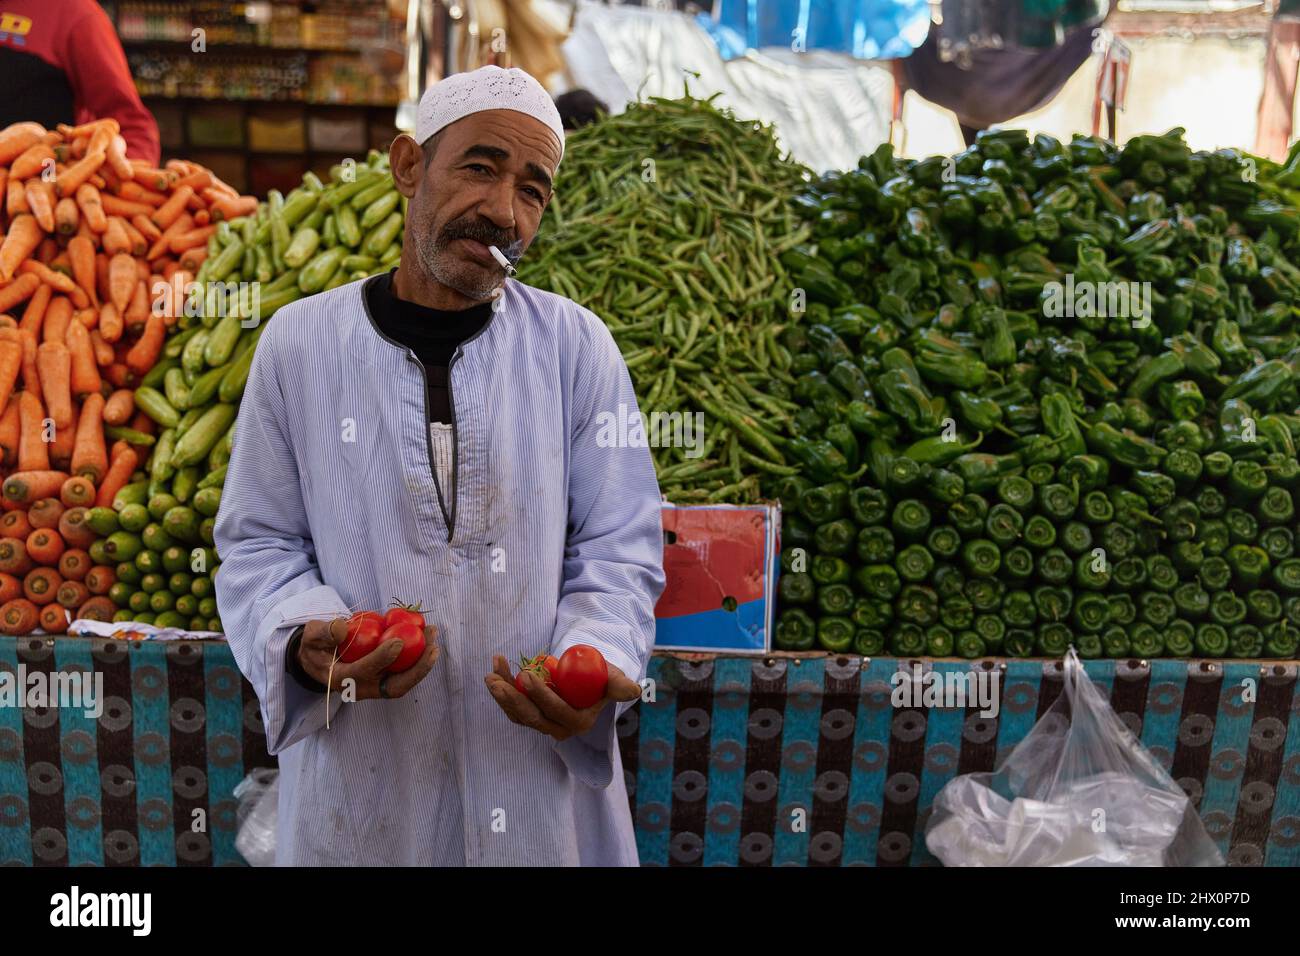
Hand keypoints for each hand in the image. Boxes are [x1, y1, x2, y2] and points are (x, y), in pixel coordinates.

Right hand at [298, 617, 439, 700]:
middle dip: (417, 669)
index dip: (382, 658)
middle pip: (394, 687)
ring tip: (433, 634)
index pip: (364, 671)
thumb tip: (342, 628)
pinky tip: (428, 636)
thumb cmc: (316, 646)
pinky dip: (419, 658)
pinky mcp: (384, 681)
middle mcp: (362, 688)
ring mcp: (375, 687)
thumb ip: (322, 632)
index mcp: (340, 679)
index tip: (397, 640)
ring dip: (423, 662)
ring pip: (404, 681)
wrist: (317, 661)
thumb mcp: (311, 636)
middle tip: (432, 646)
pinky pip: (405, 673)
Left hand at [483, 653, 639, 740]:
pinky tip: (497, 670)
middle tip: (498, 679)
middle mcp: (558, 728)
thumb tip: (632, 691)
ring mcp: (542, 723)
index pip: (557, 711)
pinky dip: (502, 689)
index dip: (540, 696)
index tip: (528, 674)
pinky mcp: (530, 715)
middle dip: (512, 699)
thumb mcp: (614, 679)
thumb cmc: (602, 676)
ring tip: (490, 675)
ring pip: (518, 714)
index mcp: (579, 723)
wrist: (590, 677)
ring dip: (501, 696)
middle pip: (532, 717)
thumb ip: (621, 686)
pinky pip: (512, 706)